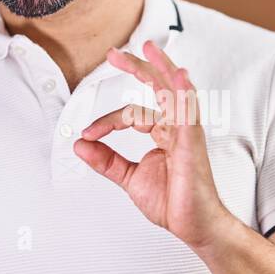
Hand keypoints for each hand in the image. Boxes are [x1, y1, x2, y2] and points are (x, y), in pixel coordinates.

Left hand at [74, 39, 235, 250]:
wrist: (194, 226)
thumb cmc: (175, 202)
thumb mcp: (130, 178)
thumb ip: (106, 161)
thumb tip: (80, 145)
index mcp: (164, 134)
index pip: (131, 114)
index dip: (106, 121)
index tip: (88, 133)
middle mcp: (177, 128)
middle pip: (156, 88)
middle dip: (137, 67)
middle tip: (115, 53)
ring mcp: (187, 133)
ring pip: (174, 91)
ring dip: (160, 67)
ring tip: (147, 47)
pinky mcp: (192, 143)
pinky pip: (188, 112)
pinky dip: (183, 92)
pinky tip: (177, 76)